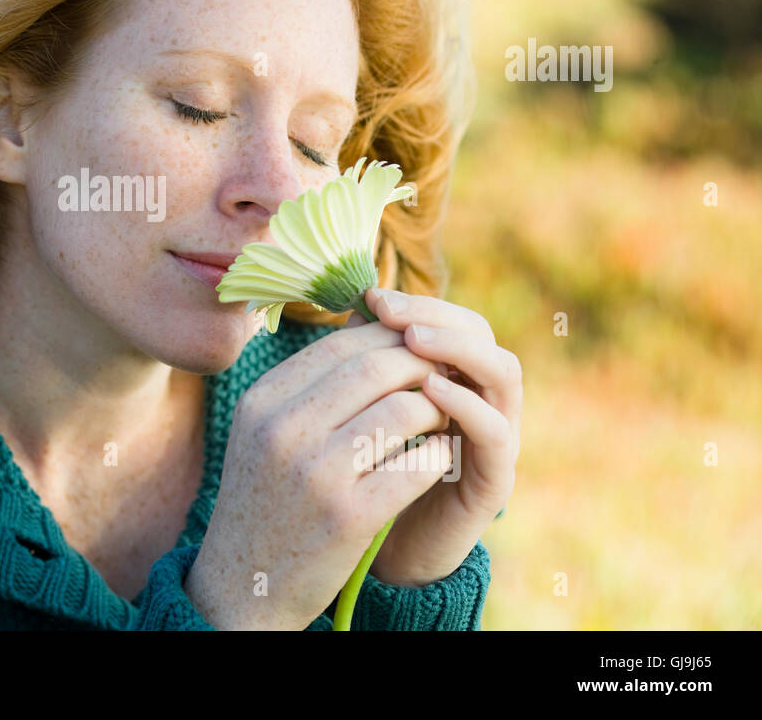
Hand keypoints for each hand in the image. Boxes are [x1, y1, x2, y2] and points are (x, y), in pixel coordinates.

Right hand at [186, 319, 451, 628]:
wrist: (242, 587)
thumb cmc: (265, 500)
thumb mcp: (264, 433)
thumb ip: (307, 385)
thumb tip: (371, 326)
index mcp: (261, 400)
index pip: (341, 344)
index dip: (390, 339)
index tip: (417, 350)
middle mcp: (283, 429)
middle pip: (376, 367)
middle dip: (422, 366)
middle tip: (445, 378)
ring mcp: (315, 472)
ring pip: (404, 410)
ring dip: (437, 410)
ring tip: (442, 420)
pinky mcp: (349, 516)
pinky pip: (418, 465)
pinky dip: (439, 455)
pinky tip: (438, 460)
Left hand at [358, 286, 521, 587]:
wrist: (379, 558)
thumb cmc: (360, 479)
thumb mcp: (352, 416)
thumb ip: (361, 369)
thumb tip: (353, 310)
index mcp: (448, 378)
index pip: (448, 319)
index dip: (414, 303)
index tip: (369, 296)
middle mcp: (479, 400)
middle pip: (481, 334)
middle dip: (435, 315)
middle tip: (390, 311)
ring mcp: (493, 438)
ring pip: (502, 372)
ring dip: (458, 350)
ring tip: (412, 341)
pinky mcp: (494, 480)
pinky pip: (495, 432)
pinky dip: (466, 405)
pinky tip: (430, 391)